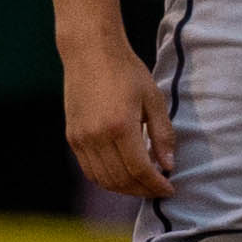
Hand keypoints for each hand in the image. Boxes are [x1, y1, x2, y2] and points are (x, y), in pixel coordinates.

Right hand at [63, 29, 176, 197]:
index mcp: (121, 126)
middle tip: (157, 188)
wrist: (90, 52)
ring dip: (124, 188)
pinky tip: (121, 174)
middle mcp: (97, 136)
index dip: (156, 185)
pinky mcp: (72, 136)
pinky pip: (89, 169)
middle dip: (142, 190)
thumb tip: (168, 166)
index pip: (140, 170)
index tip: (169, 189)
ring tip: (141, 184)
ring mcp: (81, 138)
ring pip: (103, 179)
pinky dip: (106, 179)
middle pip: (121, 179)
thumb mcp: (153, 99)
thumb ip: (162, 134)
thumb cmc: (126, 71)